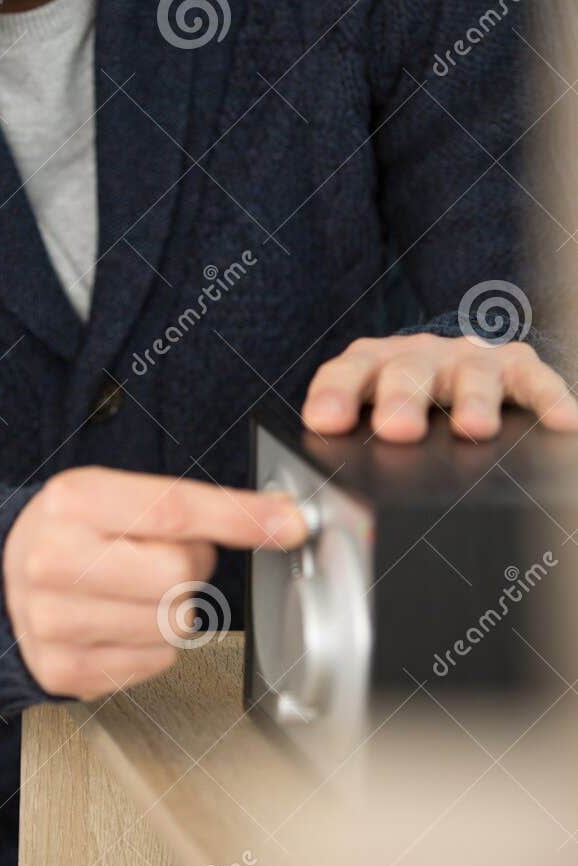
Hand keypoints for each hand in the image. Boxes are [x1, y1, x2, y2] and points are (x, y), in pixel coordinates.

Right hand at [3, 465, 308, 701]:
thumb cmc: (70, 533)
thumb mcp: (111, 494)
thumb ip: (185, 506)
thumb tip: (279, 517)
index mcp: (73, 502)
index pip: (173, 508)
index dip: (241, 516)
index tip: (291, 522)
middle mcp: (55, 560)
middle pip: (180, 576)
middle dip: (192, 567)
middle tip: (162, 556)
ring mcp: (54, 621)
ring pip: (174, 625)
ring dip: (174, 608)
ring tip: (134, 588)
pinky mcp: (63, 671)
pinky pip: (155, 662)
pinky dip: (152, 643)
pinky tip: (119, 621)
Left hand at [302, 332, 577, 440]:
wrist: (462, 375)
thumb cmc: (411, 408)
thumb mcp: (372, 422)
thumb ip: (349, 451)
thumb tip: (313, 509)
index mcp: (375, 366)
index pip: (348, 372)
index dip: (335, 394)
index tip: (326, 421)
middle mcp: (422, 356)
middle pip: (407, 370)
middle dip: (402, 398)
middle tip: (397, 429)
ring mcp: (471, 360)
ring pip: (471, 374)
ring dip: (472, 400)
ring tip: (473, 428)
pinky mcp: (518, 369)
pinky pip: (534, 382)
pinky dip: (549, 400)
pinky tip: (561, 422)